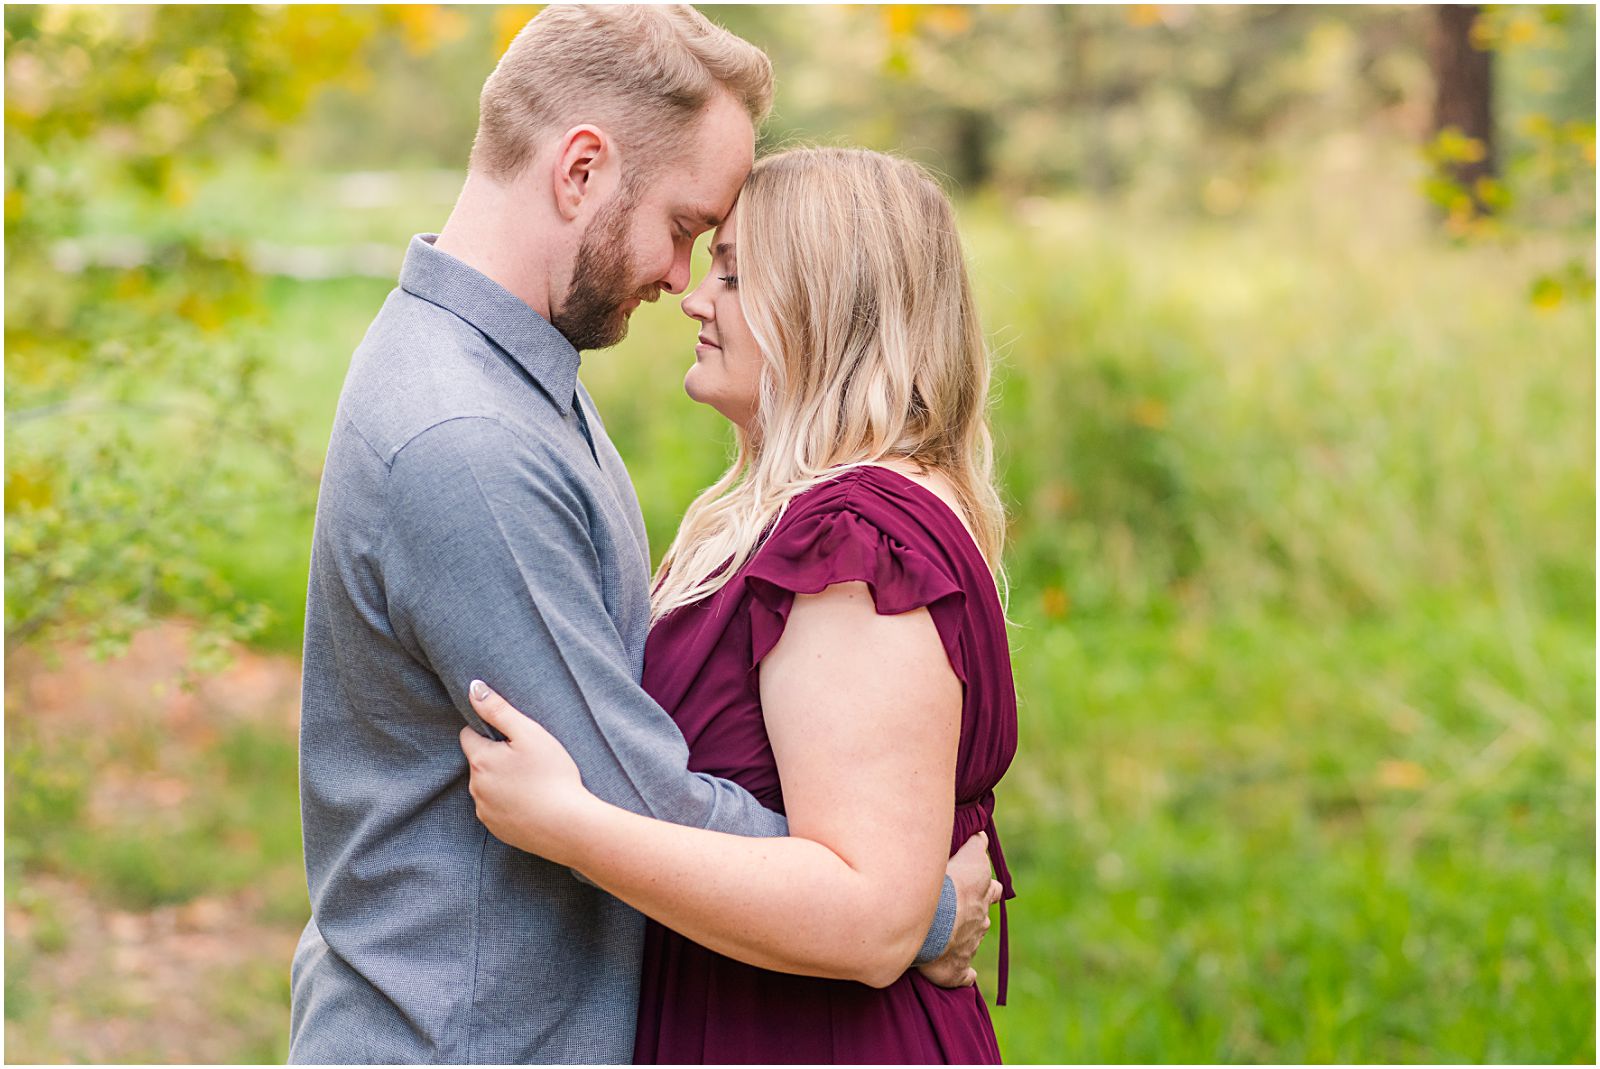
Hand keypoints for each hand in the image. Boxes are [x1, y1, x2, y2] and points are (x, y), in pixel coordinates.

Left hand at [458, 679, 594, 865]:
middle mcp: (475, 787)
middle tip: (528, 759)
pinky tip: (532, 802)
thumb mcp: (529, 733)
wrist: (568, 826)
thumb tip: (473, 687)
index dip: (489, 731)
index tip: (512, 737)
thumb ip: (498, 709)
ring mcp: (484, 811)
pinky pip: (496, 808)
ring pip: (486, 786)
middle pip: (478, 762)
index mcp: (481, 760)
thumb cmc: (552, 775)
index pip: (468, 735)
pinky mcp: (496, 829)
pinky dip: (508, 803)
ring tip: (532, 782)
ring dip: (501, 781)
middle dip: (496, 757)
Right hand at [916, 831, 1003, 988]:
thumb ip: (969, 846)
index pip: (989, 879)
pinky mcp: (957, 969)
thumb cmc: (938, 885)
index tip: (980, 862)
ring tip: (957, 931)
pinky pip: (965, 974)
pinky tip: (967, 976)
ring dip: (970, 931)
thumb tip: (980, 833)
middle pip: (990, 902)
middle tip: (978, 895)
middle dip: (986, 898)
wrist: (930, 926)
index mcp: (979, 888)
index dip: (983, 872)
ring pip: (978, 935)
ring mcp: (971, 943)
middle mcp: (980, 915)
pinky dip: (965, 974)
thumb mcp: (956, 855)